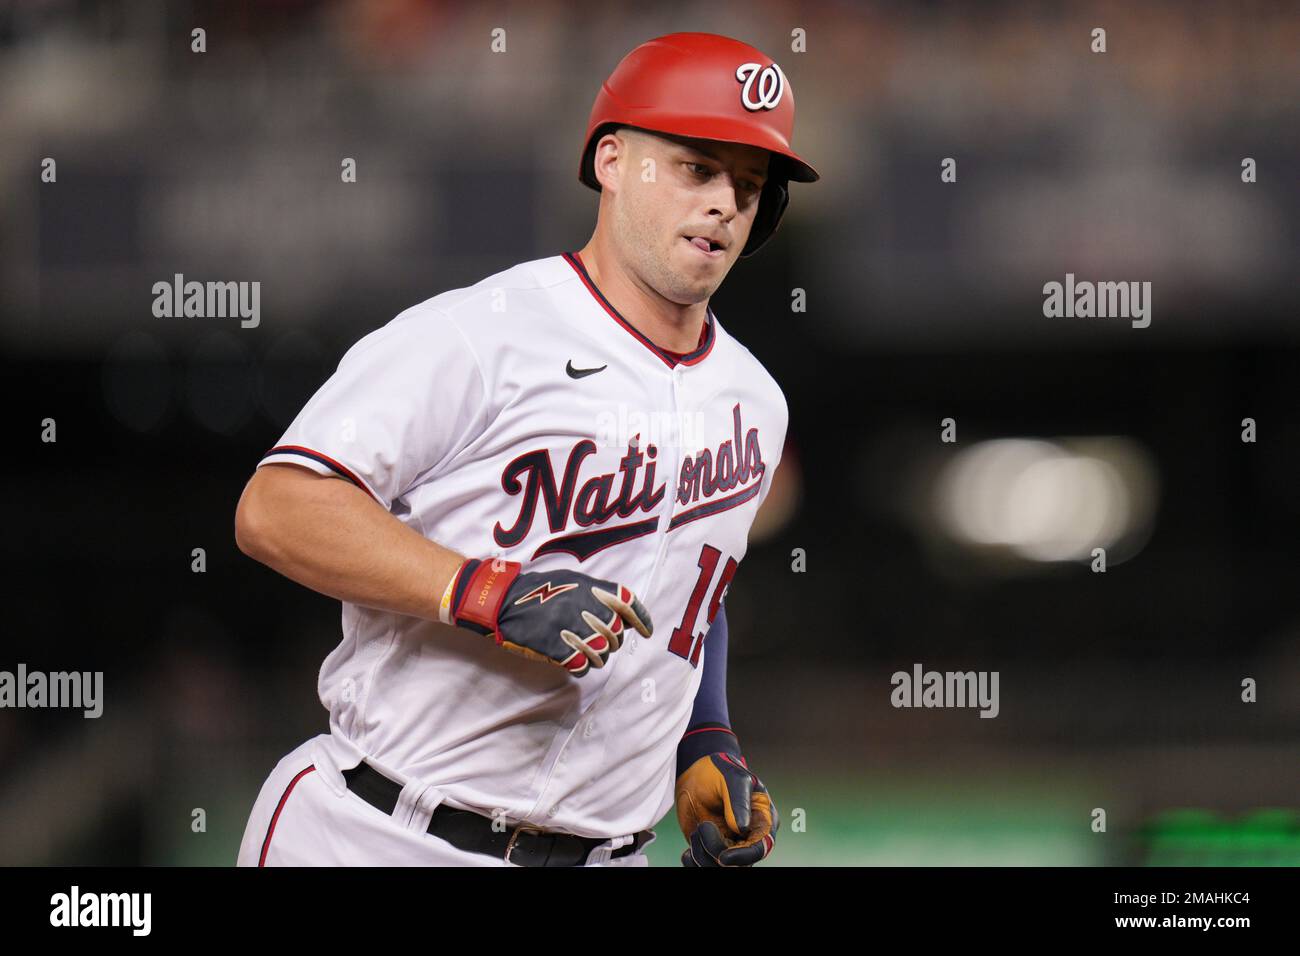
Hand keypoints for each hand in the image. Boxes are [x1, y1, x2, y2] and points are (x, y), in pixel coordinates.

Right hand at [448, 558, 652, 676]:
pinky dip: (581, 668)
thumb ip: (597, 593)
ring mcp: (569, 627)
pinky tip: (574, 663)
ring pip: (601, 653)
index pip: (627, 602)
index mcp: (589, 587)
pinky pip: (581, 665)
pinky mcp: (555, 646)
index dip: (642, 619)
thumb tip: (622, 614)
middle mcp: (583, 606)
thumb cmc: (538, 590)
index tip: (647, 632)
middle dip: (612, 642)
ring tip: (586, 655)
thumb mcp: (571, 580)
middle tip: (601, 643)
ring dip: (597, 657)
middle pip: (615, 633)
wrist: (503, 600)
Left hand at [675, 752, 777, 865]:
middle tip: (702, 827)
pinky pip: (703, 865)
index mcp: (762, 821)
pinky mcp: (710, 848)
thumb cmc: (720, 770)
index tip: (723, 857)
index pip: (761, 847)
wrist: (696, 772)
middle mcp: (748, 838)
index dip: (744, 856)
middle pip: (740, 863)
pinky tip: (688, 851)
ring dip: (703, 853)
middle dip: (717, 851)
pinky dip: (693, 862)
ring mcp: (729, 845)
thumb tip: (742, 828)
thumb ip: (739, 801)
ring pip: (720, 867)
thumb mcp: (733, 778)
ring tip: (697, 828)